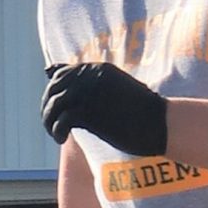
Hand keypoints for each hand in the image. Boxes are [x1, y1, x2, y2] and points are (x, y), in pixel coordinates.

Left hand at [41, 62, 167, 156]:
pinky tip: (61, 139)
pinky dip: (57, 130)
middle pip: (53, 89)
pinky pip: (61, 120)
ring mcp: (89, 94)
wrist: (160, 124)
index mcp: (97, 68)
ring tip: (56, 134)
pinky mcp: (90, 113)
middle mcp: (90, 77)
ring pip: (54, 104)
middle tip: (52, 125)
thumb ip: (93, 83)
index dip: (52, 92)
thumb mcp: (117, 89)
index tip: (54, 108)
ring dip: (49, 121)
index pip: (61, 74)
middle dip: (47, 108)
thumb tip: (66, 80)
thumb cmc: (140, 111)